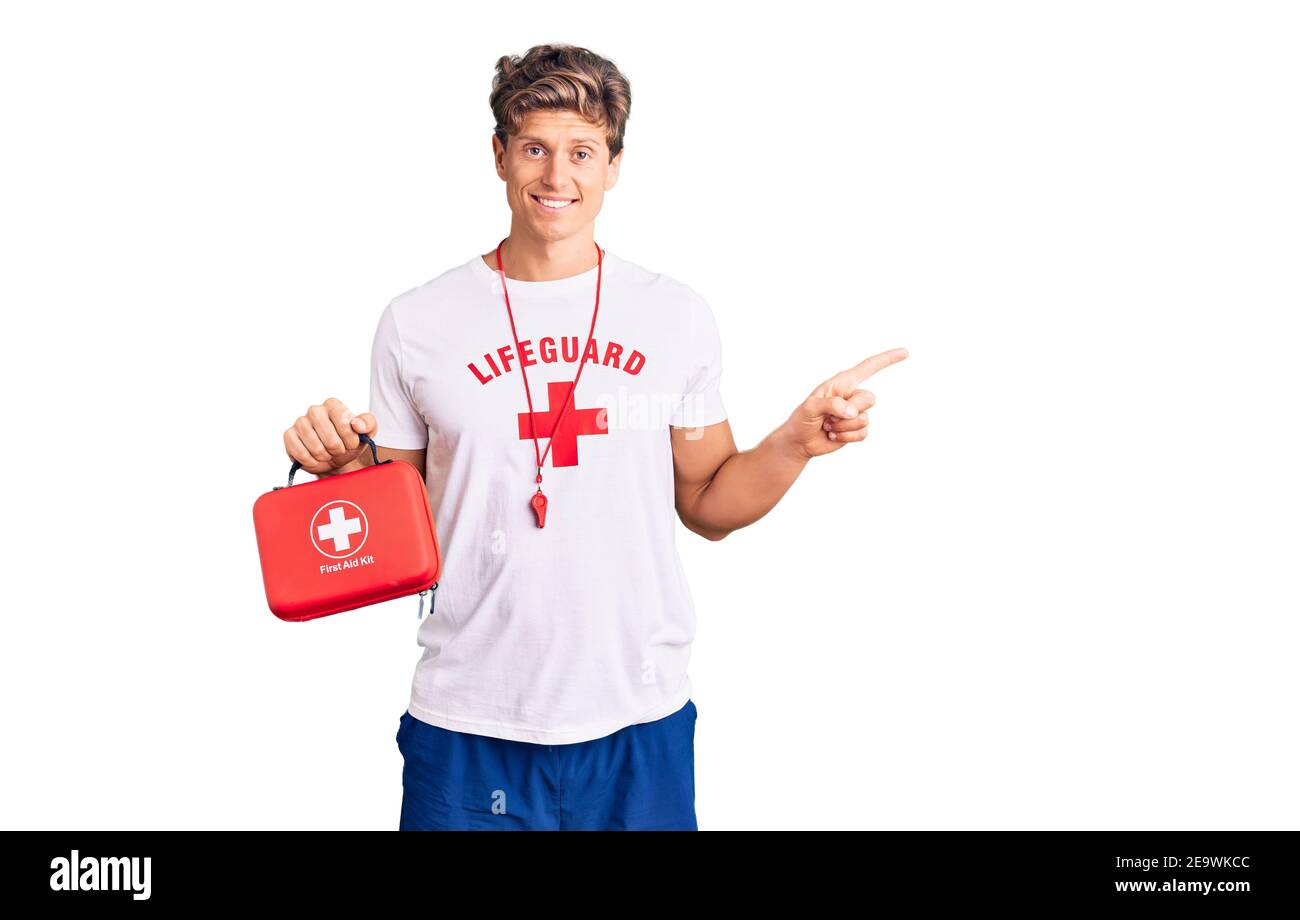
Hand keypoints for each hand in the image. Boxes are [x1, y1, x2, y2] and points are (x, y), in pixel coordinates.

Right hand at [283, 397, 378, 474]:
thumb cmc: (350, 441)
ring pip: (316, 448)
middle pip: (330, 439)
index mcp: (333, 405)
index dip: (350, 439)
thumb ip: (368, 424)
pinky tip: (315, 457)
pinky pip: (301, 454)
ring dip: (325, 456)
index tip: (351, 442)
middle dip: (338, 450)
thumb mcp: (367, 432)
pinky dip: (312, 461)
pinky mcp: (289, 435)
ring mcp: (300, 422)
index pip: (344, 423)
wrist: (336, 457)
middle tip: (338, 449)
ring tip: (327, 453)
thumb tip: (357, 424)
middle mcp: (315, 410)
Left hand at [781, 347, 908, 460]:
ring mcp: (855, 413)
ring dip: (843, 427)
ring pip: (865, 419)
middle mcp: (851, 395)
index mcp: (841, 383)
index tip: (905, 352)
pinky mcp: (856, 429)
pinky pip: (863, 433)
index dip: (887, 359)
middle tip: (829, 417)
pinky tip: (833, 436)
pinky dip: (846, 437)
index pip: (868, 367)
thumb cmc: (801, 420)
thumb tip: (852, 412)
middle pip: (869, 398)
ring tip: (828, 426)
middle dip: (850, 411)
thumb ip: (831, 404)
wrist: (800, 442)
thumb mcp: (809, 407)